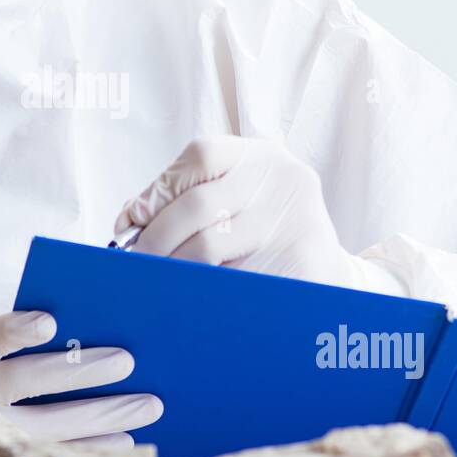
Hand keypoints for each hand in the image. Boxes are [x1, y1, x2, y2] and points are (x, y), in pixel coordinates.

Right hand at [0, 310, 162, 447]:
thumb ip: (18, 335)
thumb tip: (86, 325)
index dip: (13, 332)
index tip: (49, 322)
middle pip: (21, 383)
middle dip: (78, 372)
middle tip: (127, 360)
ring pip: (43, 427)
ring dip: (100, 416)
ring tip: (149, 404)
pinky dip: (92, 449)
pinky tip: (127, 440)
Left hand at [116, 136, 403, 293]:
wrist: (327, 275)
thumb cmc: (262, 236)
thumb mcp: (233, 202)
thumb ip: (183, 201)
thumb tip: (129, 220)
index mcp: (261, 156)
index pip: (201, 155)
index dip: (160, 188)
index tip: (133, 222)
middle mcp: (283, 178)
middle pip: (199, 204)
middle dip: (156, 239)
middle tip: (135, 264)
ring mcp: (297, 219)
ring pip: (210, 247)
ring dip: (173, 269)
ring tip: (157, 284)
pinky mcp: (303, 262)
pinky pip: (235, 281)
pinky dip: (203, 292)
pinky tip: (190, 301)